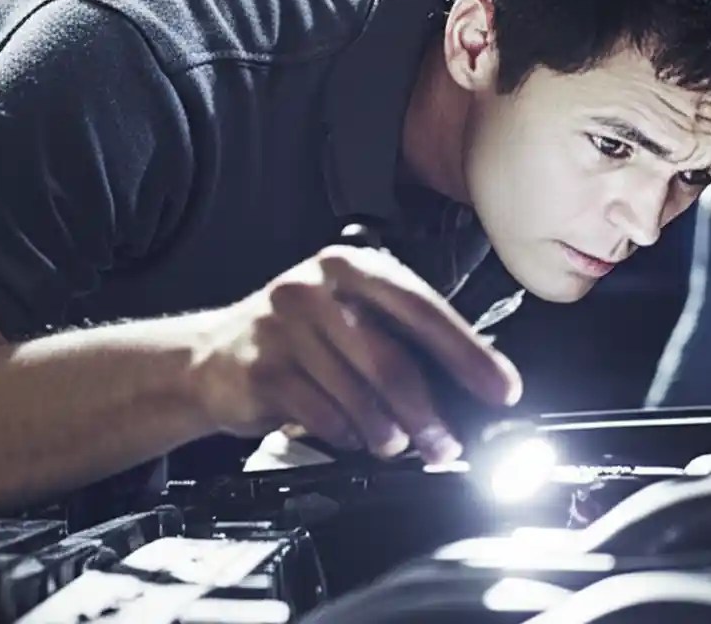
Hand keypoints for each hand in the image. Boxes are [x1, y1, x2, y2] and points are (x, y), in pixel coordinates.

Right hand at [186, 245, 521, 464]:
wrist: (210, 358)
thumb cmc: (299, 339)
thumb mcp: (350, 319)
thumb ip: (403, 340)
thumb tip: (472, 385)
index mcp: (353, 267)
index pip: (424, 309)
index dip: (468, 354)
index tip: (500, 389)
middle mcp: (317, 288)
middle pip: (393, 359)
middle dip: (430, 412)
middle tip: (449, 443)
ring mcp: (284, 326)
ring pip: (360, 395)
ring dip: (388, 433)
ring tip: (397, 444)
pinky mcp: (261, 368)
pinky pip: (324, 415)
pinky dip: (347, 434)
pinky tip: (351, 434)